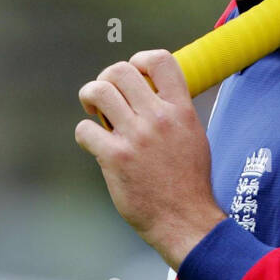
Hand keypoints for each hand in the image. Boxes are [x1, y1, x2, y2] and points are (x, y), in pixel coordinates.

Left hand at [75, 49, 227, 270]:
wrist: (185, 219)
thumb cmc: (189, 181)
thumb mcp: (194, 136)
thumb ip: (175, 111)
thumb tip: (152, 92)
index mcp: (181, 110)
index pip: (161, 61)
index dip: (140, 60)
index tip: (134, 74)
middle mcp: (158, 118)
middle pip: (120, 70)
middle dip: (106, 79)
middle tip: (106, 97)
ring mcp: (135, 137)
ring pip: (98, 92)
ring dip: (90, 98)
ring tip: (95, 112)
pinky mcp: (115, 158)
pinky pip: (85, 129)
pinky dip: (85, 134)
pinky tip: (95, 144)